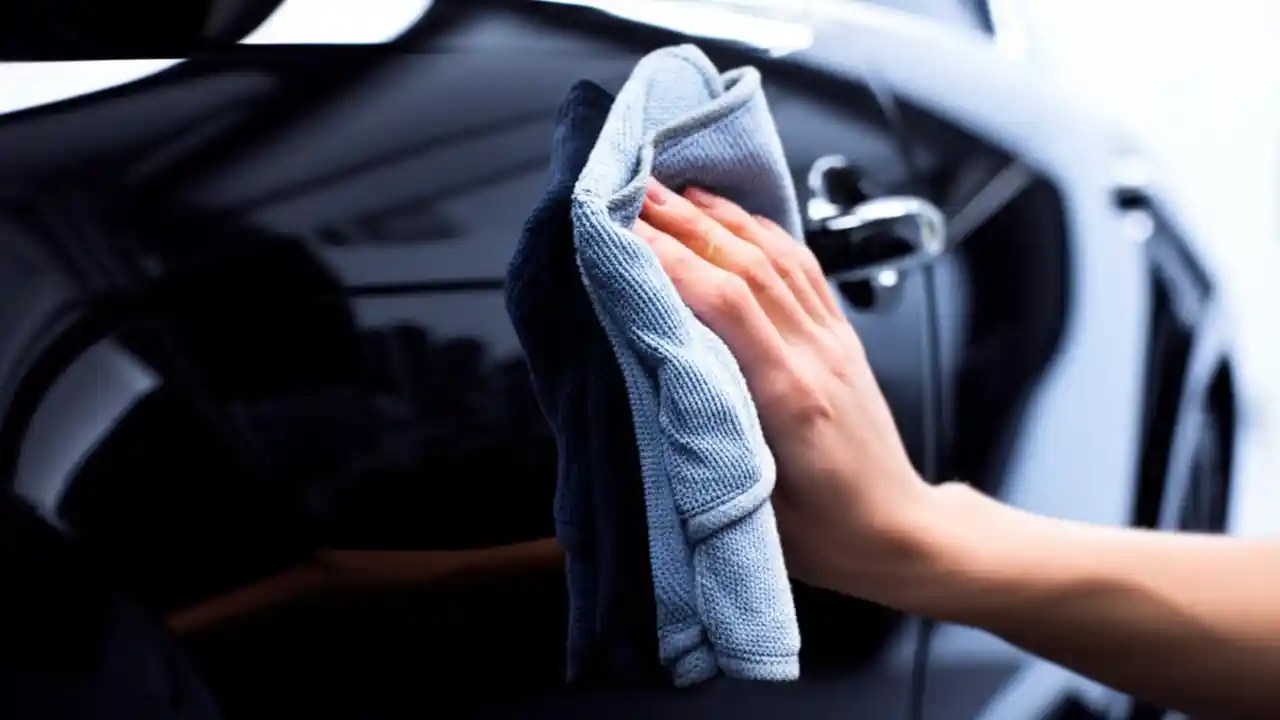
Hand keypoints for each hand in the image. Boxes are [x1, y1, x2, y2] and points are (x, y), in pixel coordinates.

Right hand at [635, 180, 932, 603]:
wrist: (897, 533)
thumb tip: (651, 378)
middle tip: (633, 189)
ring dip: (719, 216)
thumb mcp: (751, 503)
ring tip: (672, 190)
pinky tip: (735, 216)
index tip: (624, 232)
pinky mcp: (841, 339)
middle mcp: (816, 356)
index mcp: (790, 398)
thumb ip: (705, 436)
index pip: (727, 302)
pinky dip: (763, 231)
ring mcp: (833, 342)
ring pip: (775, 255)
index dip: (672, 260)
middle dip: (684, 220)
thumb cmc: (826, 534)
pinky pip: (804, 268)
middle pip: (746, 263)